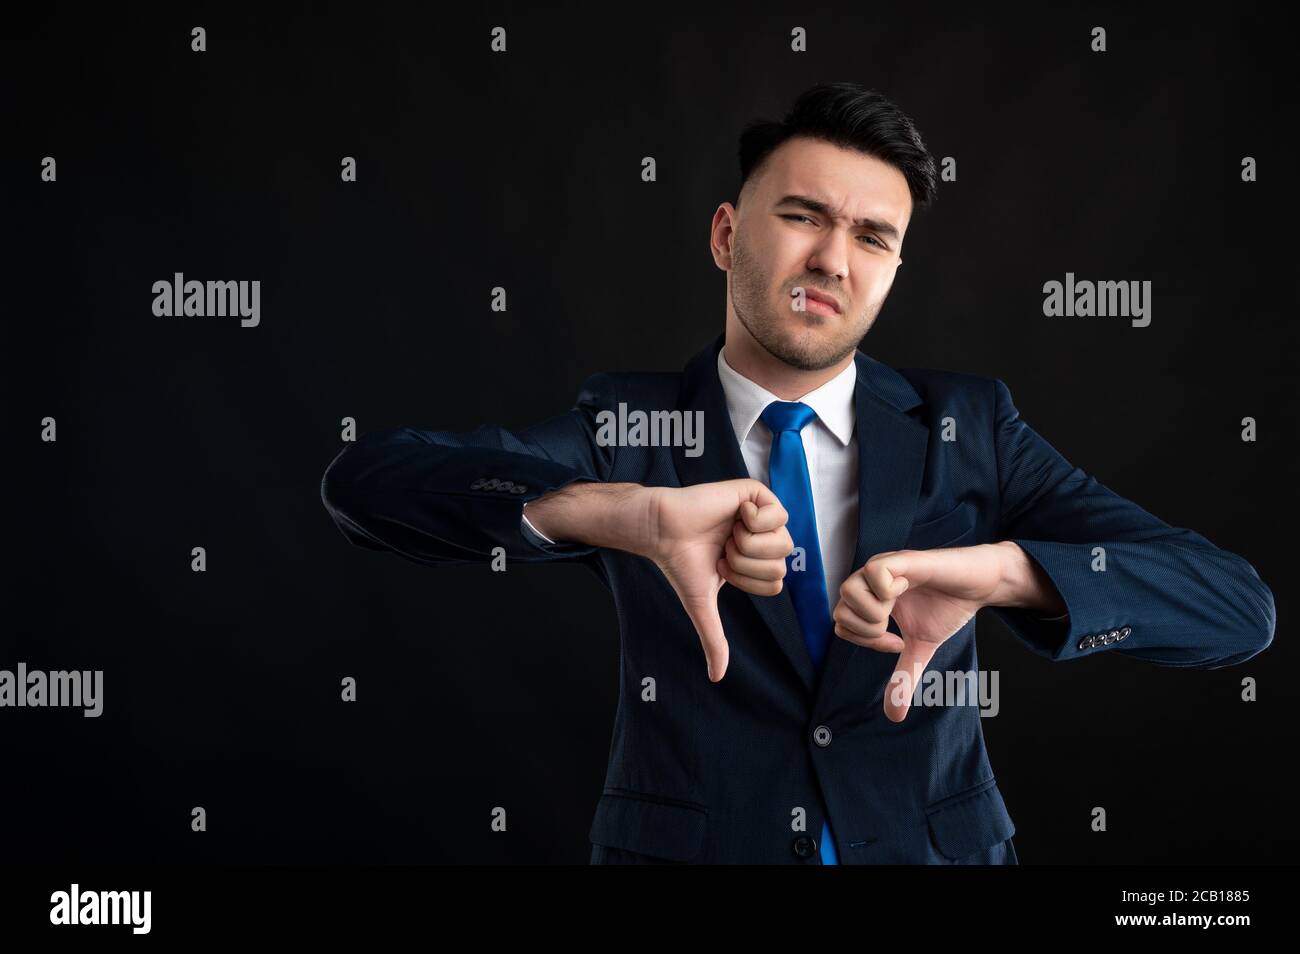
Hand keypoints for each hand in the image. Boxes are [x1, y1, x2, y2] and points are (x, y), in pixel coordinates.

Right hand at [642, 480, 793, 682]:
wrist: (664, 530)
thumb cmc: (681, 563)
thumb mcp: (703, 605)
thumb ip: (714, 639)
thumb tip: (717, 678)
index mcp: (757, 563)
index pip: (777, 584)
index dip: (748, 581)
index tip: (722, 569)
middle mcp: (764, 540)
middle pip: (783, 564)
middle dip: (746, 563)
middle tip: (723, 549)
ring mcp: (762, 517)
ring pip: (782, 541)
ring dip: (747, 543)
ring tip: (727, 533)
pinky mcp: (757, 494)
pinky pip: (777, 513)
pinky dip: (752, 519)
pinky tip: (734, 514)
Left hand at [832, 544, 1005, 721]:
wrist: (978, 584)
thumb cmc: (946, 608)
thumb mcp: (921, 648)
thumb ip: (904, 676)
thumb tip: (894, 716)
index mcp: (870, 601)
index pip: (842, 625)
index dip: (864, 642)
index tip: (895, 643)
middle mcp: (870, 584)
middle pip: (839, 611)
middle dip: (868, 631)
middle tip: (895, 630)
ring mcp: (884, 569)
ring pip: (849, 591)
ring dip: (874, 612)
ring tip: (898, 609)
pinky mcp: (901, 560)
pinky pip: (875, 572)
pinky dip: (887, 589)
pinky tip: (906, 590)